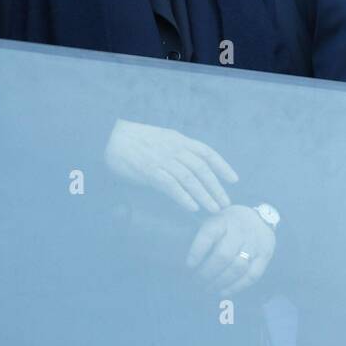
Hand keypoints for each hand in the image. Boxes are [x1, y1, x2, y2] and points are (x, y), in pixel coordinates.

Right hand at [104, 118, 237, 212]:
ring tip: (214, 209)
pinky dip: (183, 197)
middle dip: (216, 187)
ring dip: (204, 195)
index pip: (207, 153)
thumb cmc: (135, 140)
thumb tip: (191, 169)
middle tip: (226, 203)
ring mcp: (163, 159)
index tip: (234, 180)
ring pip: (190, 178)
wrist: (111, 137)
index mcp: (179, 140)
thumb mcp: (162, 140)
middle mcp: (175, 148)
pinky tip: (192, 208)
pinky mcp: (149, 170)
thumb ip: (177, 151)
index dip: (222, 166)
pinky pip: (170, 185)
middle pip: (202, 168)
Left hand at [186, 204, 275, 295]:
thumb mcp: (215, 219)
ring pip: (237, 267)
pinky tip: (223, 292)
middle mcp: (240, 230)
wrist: (261, 218)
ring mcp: (254, 243)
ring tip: (208, 289)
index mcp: (224, 220)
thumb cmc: (230, 223)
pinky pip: (251, 275)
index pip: (209, 234)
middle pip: (223, 255)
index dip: (197, 250)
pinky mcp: (265, 256)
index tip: (189, 265)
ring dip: (220, 282)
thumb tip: (178, 257)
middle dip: (207, 272)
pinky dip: (236, 287)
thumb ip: (202, 234)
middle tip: (196, 282)